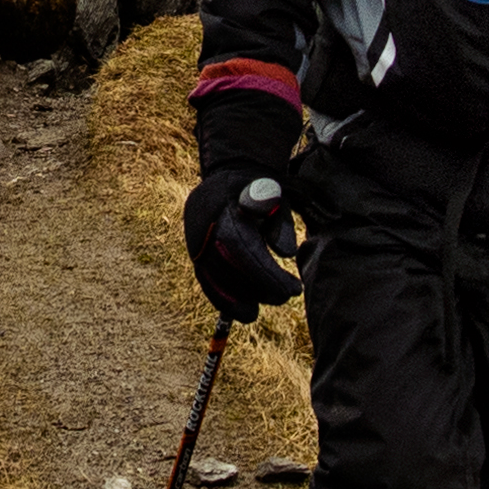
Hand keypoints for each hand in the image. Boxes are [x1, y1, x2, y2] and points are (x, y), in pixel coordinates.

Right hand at [183, 174, 304, 323]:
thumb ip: (280, 222)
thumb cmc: (257, 188)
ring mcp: (195, 240)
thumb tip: (286, 252)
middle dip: (257, 286)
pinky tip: (246, 312)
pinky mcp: (195, 253)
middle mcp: (203, 224)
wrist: (226, 177)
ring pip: (213, 278)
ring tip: (269, 305)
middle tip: (285, 296)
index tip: (292, 288)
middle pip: (226, 265)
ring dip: (241, 299)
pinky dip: (224, 301)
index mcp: (223, 206)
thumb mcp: (274, 195)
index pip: (241, 246)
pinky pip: (206, 281)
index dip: (266, 272)